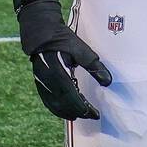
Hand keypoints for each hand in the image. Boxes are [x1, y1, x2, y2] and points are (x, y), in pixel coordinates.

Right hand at [13, 0, 111, 119]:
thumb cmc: (61, 38)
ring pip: (53, 104)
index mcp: (59, 73)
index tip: (94, 113)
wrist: (39, 30)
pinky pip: (47, 99)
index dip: (84, 108)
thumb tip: (108, 82)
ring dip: (66, 112)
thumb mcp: (81, 50)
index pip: (73, 97)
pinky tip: (63, 109)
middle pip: (64, 104)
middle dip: (78, 112)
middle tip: (90, 115)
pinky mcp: (38, 81)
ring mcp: (41, 82)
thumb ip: (94, 67)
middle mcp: (48, 81)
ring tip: (78, 116)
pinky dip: (56, 107)